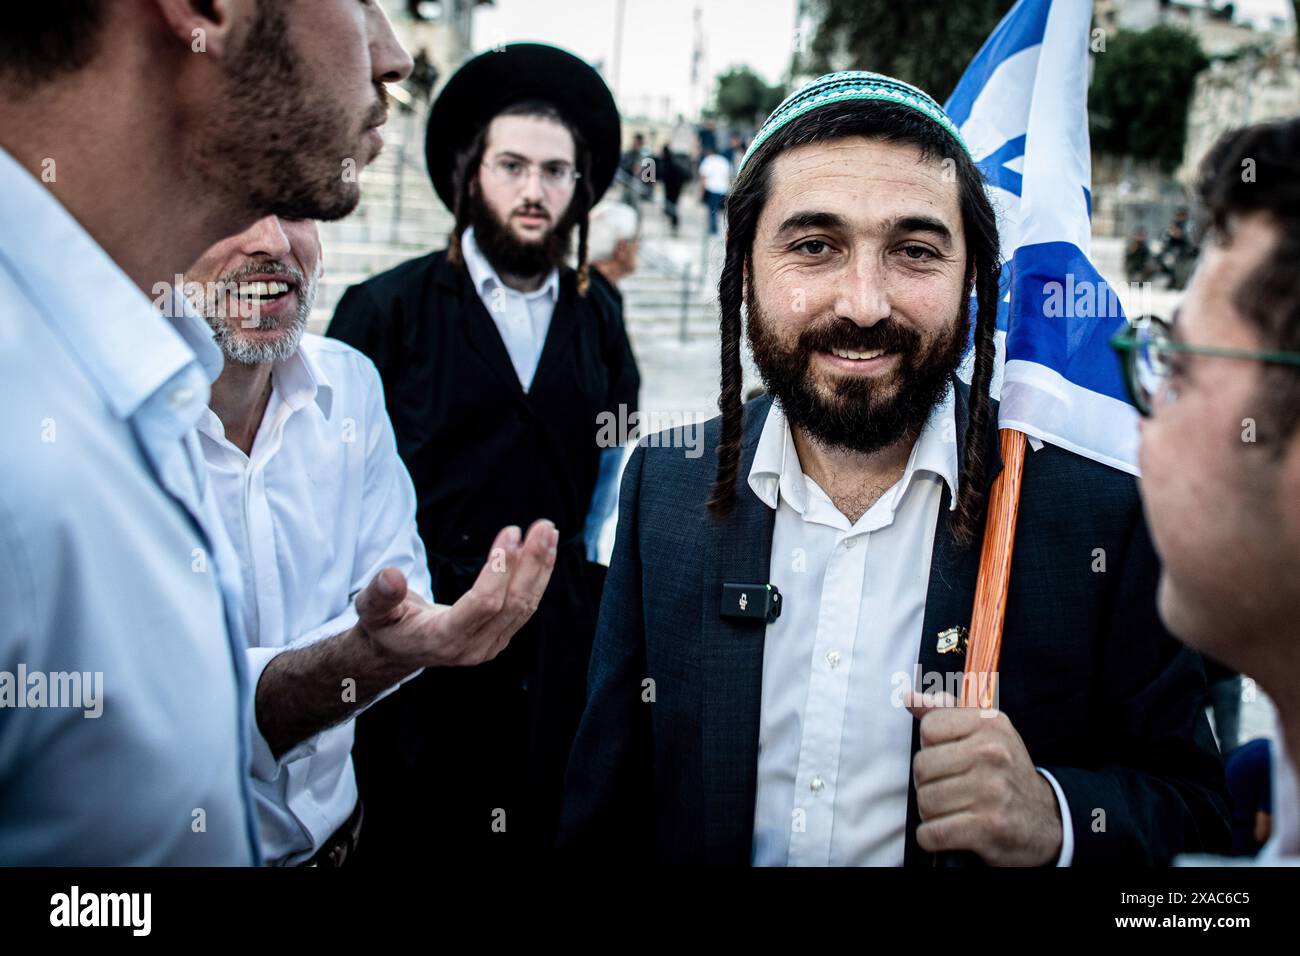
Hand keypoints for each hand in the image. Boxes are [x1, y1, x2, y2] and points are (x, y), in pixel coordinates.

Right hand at [354, 520, 557, 669]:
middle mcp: (474, 647)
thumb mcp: (371, 610)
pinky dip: (537, 577)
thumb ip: (379, 594)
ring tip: (548, 532)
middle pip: (512, 604)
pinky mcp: (499, 636)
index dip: (499, 570)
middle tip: (543, 527)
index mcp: (444, 639)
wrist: (397, 650)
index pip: (483, 605)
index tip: (510, 534)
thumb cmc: (385, 625)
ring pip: (525, 605)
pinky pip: (525, 606)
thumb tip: (390, 576)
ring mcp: (490, 645)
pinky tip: (544, 551)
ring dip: (540, 567)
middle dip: (531, 563)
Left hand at [905, 691, 1062, 865]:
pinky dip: (932, 838)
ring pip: (925, 801)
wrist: (1048, 820)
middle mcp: (992, 753)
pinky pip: (932, 833)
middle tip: (951, 789)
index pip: (929, 728)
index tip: (950, 757)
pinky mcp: (989, 827)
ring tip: (955, 810)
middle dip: (928, 783)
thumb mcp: (986, 731)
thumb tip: (909, 697)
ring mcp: (992, 791)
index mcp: (990, 724)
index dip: (932, 747)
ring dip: (932, 812)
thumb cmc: (1006, 772)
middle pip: (922, 767)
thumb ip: (946, 712)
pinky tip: (949, 832)